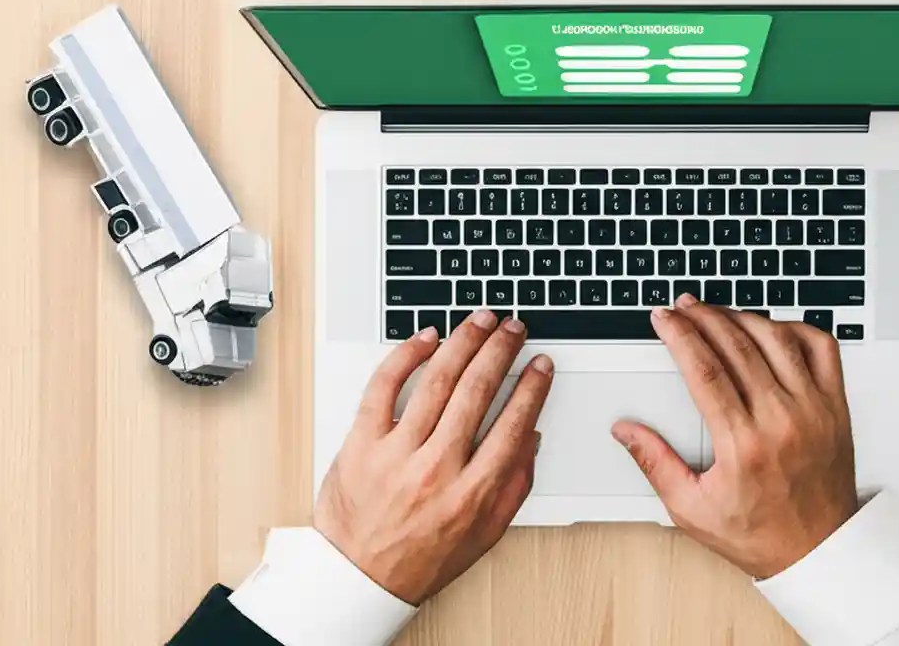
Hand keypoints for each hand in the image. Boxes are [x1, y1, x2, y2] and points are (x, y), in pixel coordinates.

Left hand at [314, 310, 553, 604]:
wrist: (357, 577)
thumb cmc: (418, 558)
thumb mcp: (483, 536)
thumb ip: (513, 488)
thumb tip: (530, 440)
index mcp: (471, 493)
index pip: (512, 425)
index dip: (532, 388)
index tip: (541, 365)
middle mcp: (436, 469)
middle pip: (477, 392)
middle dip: (501, 351)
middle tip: (513, 329)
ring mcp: (396, 453)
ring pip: (436, 382)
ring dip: (463, 343)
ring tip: (480, 321)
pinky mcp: (361, 442)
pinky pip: (384, 387)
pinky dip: (405, 356)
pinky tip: (427, 338)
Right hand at [612, 295, 857, 578]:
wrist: (819, 552)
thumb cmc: (758, 534)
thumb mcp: (691, 508)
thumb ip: (655, 463)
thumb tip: (625, 430)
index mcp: (743, 445)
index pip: (705, 369)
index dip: (680, 335)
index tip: (664, 318)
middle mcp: (782, 420)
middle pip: (737, 346)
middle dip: (703, 316)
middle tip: (683, 305)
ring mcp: (814, 409)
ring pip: (777, 339)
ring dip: (742, 316)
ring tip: (717, 311)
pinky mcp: (836, 407)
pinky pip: (822, 349)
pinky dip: (795, 328)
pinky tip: (771, 327)